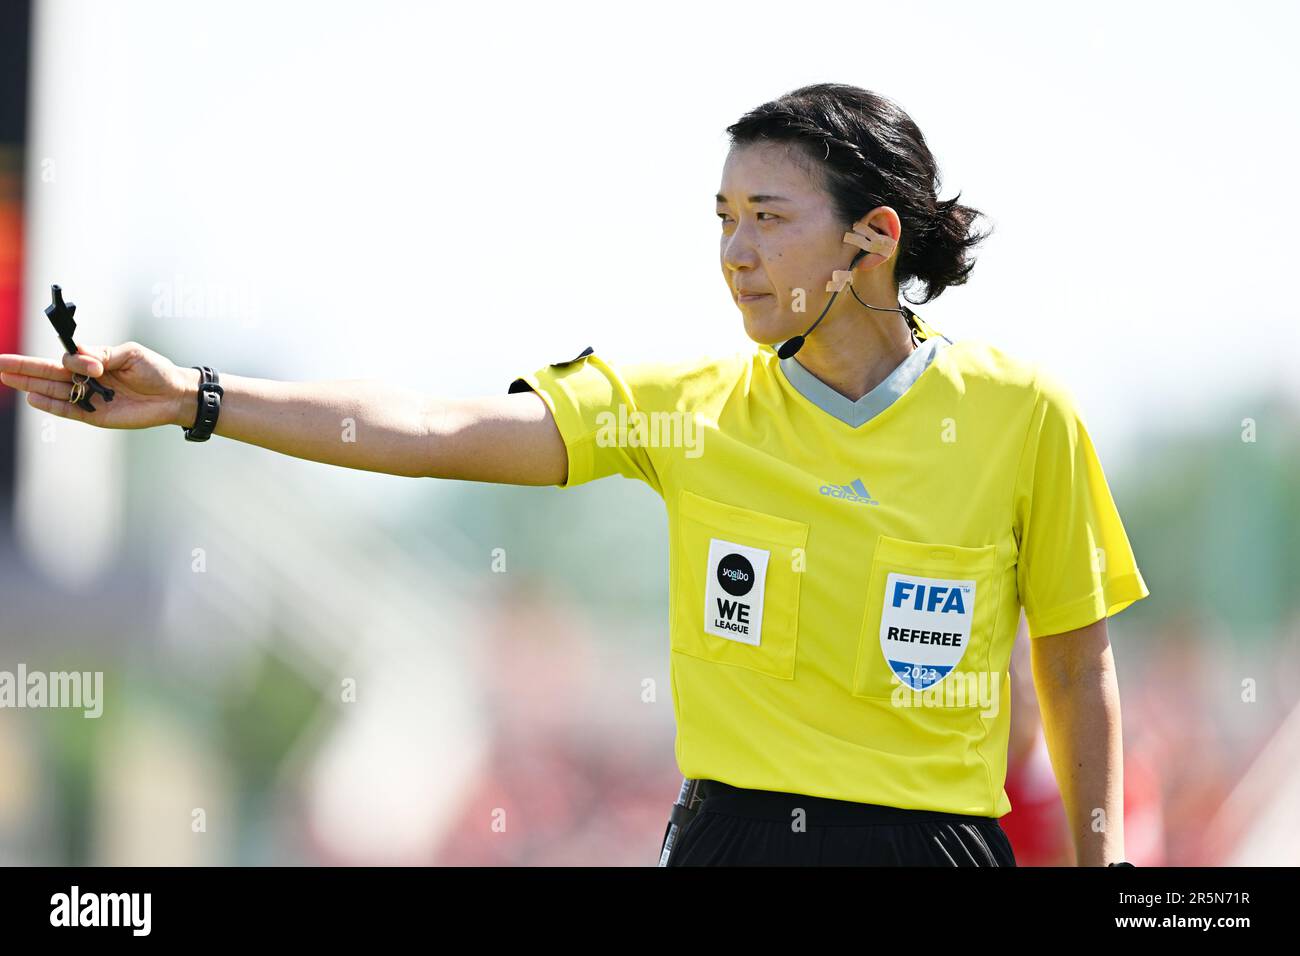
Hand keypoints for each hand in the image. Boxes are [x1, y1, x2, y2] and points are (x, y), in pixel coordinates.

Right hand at [0, 341, 195, 429]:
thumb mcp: (130, 354)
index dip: (73, 360)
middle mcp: (87, 379)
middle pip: (50, 373)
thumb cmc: (155, 370)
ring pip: (54, 391)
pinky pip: (69, 410)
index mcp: (95, 361)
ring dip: (31, 385)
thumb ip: (102, 354)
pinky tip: (32, 398)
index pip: (68, 358)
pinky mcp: (95, 415)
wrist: (175, 395)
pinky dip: (51, 405)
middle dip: (25, 368)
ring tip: (7, 378)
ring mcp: (89, 397)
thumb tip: (80, 360)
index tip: (94, 367)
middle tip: (0, 364)